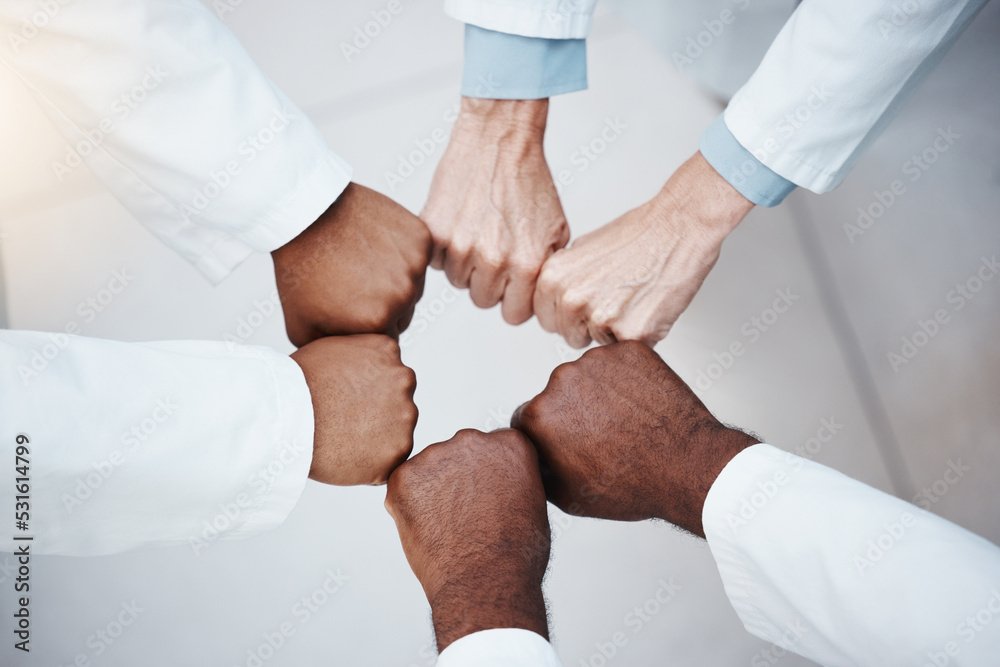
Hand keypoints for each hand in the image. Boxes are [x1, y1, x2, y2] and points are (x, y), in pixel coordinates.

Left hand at [273, 183, 431, 346]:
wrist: (305, 214)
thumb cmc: (301, 269)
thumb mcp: (301, 327)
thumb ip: (331, 352)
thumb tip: (348, 367)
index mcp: (377, 323)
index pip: (386, 339)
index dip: (365, 325)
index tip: (348, 306)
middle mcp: (402, 297)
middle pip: (403, 314)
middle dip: (383, 304)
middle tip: (354, 283)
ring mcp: (414, 265)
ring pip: (413, 286)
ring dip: (394, 278)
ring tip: (362, 262)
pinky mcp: (420, 238)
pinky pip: (418, 256)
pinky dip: (401, 252)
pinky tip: (373, 244)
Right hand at [291, 335, 416, 485]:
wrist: (286, 420)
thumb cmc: (297, 385)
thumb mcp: (331, 348)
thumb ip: (360, 354)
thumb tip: (365, 364)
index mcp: (387, 351)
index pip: (389, 373)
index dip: (367, 390)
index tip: (346, 398)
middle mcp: (403, 379)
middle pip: (398, 400)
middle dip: (377, 412)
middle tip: (344, 420)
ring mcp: (405, 416)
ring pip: (396, 431)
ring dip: (377, 438)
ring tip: (343, 438)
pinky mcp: (398, 451)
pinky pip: (390, 459)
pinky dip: (374, 463)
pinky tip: (349, 455)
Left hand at [385, 429, 550, 650]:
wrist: (486, 583)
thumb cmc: (515, 554)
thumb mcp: (532, 502)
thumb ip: (512, 478)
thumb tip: (497, 481)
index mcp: (509, 443)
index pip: (492, 448)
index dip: (488, 477)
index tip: (488, 499)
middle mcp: (472, 440)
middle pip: (458, 453)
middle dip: (458, 479)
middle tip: (465, 517)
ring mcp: (436, 456)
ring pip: (429, 470)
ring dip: (432, 492)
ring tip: (447, 528)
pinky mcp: (404, 477)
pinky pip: (402, 486)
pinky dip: (408, 506)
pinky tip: (428, 530)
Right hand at [422, 98, 569, 324]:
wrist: (500, 140)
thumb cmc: (530, 182)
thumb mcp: (556, 232)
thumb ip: (544, 273)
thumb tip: (536, 303)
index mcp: (526, 265)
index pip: (514, 315)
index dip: (514, 299)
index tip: (514, 281)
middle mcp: (492, 261)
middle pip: (483, 300)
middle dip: (490, 282)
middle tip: (496, 249)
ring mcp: (460, 247)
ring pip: (458, 281)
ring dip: (467, 264)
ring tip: (480, 231)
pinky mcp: (435, 232)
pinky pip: (436, 260)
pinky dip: (446, 247)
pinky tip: (462, 222)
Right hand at [511, 341, 757, 535]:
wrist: (687, 466)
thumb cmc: (633, 485)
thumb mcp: (568, 498)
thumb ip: (538, 471)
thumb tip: (531, 458)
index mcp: (540, 415)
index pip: (527, 417)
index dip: (548, 435)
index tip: (569, 443)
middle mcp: (561, 380)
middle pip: (557, 393)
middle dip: (573, 411)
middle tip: (603, 435)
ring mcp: (598, 361)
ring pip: (589, 375)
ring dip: (600, 392)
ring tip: (626, 422)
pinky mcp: (629, 350)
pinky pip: (620, 362)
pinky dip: (628, 379)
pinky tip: (641, 406)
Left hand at [534, 152, 753, 347]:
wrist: (678, 230)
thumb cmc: (638, 236)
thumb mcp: (581, 250)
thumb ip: (562, 280)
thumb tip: (553, 301)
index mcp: (553, 279)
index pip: (546, 319)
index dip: (569, 315)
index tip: (587, 303)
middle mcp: (571, 299)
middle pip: (570, 337)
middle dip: (590, 326)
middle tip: (615, 300)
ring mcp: (600, 318)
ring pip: (599, 346)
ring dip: (616, 332)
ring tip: (632, 301)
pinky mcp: (631, 334)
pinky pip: (628, 350)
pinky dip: (640, 336)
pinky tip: (646, 308)